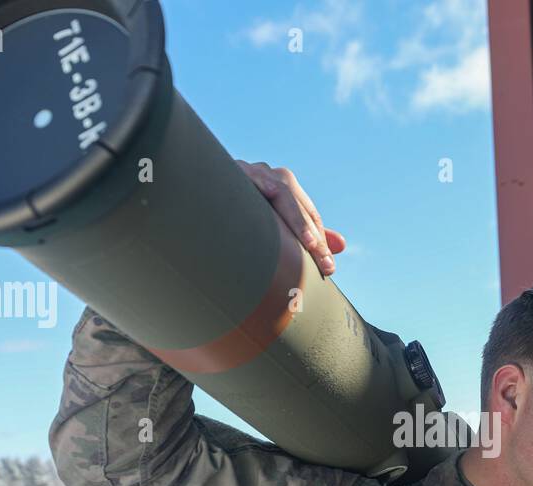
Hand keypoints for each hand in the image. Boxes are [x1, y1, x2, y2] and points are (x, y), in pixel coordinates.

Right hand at [236, 160, 346, 275]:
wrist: (191, 200)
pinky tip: (273, 230)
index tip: (329, 269)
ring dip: (298, 222)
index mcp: (279, 186)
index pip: (308, 214)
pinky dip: (267, 210)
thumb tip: (341, 245)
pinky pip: (255, 189)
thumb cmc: (232, 218)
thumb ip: (308, 233)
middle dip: (315, 237)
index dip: (320, 241)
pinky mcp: (232, 171)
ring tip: (312, 246)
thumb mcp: (272, 227)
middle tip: (325, 266)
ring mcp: (249, 170)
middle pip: (298, 205)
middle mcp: (267, 174)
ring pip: (283, 194)